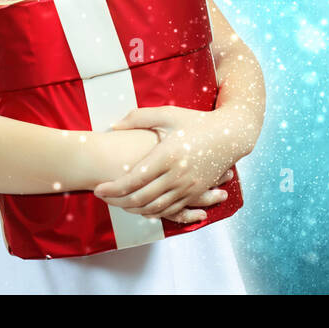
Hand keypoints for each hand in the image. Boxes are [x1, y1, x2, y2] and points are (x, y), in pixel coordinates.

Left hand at [93, 106, 238, 222]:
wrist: (231, 135)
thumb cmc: (197, 121)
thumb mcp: (169, 114)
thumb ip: (139, 118)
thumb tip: (113, 126)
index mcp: (167, 155)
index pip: (133, 180)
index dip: (112, 188)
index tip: (97, 188)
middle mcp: (177, 175)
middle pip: (140, 199)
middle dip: (117, 202)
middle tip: (103, 198)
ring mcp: (188, 187)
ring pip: (155, 209)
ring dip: (133, 210)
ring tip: (118, 203)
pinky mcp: (196, 193)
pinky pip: (171, 211)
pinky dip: (153, 213)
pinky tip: (142, 208)